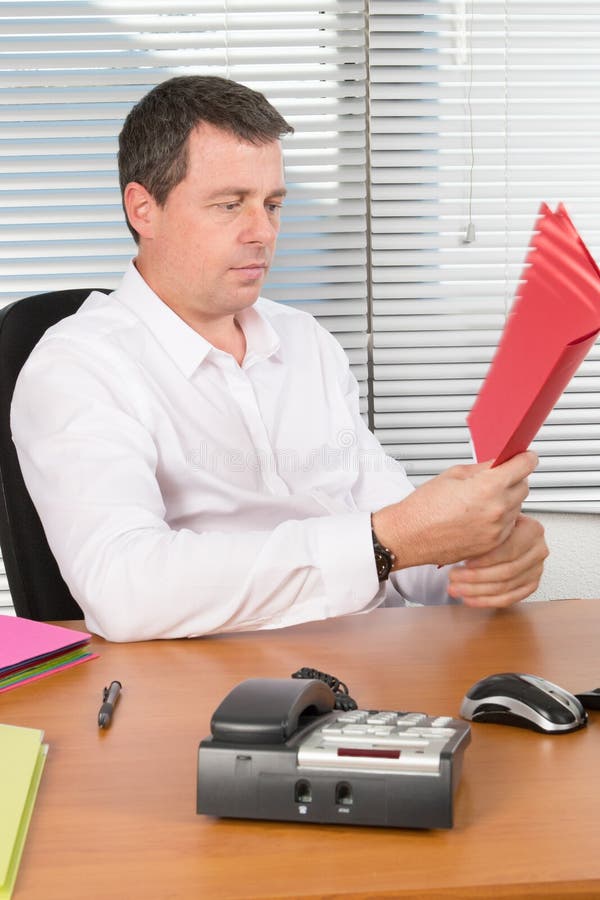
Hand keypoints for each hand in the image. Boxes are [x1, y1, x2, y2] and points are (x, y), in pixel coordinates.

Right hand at [371, 450, 538, 568]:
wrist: (410, 536)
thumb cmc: (424, 508)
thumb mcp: (453, 475)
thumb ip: (482, 468)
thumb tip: (498, 463)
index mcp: (488, 488)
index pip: (523, 466)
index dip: (526, 458)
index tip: (526, 457)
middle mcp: (497, 510)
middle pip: (523, 487)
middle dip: (514, 479)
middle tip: (497, 477)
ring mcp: (497, 530)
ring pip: (518, 508)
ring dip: (507, 500)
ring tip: (481, 500)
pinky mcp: (493, 545)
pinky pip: (508, 526)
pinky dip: (501, 518)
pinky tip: (480, 515)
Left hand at [447, 514, 547, 606]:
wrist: (504, 531)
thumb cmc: (493, 524)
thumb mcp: (491, 519)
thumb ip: (484, 529)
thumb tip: (462, 542)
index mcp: (533, 530)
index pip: (508, 550)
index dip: (485, 559)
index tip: (464, 562)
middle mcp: (538, 551)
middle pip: (507, 571)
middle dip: (476, 577)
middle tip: (454, 577)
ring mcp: (536, 570)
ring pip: (505, 587)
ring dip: (477, 591)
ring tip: (455, 588)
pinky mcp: (531, 585)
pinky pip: (509, 599)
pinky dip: (486, 601)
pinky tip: (469, 599)